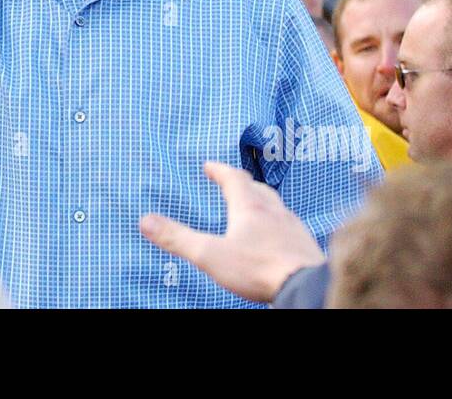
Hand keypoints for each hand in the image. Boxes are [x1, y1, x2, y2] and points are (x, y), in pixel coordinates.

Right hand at [139, 161, 324, 302]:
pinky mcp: (305, 245)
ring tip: (255, 209)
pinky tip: (276, 238)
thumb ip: (178, 239)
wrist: (304, 286)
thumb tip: (146, 221)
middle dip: (243, 184)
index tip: (209, 166)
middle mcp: (274, 211)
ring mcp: (293, 227)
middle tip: (233, 184)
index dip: (220, 171)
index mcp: (249, 207)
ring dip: (263, 202)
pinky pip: (290, 227)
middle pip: (258, 189)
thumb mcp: (210, 255)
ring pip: (277, 206)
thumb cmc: (258, 269)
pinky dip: (279, 224)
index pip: (233, 178)